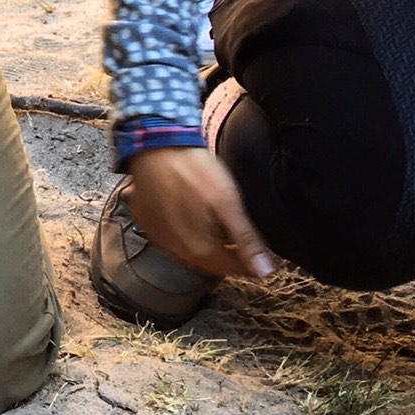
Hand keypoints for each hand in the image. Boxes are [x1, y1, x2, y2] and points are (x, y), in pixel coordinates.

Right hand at [127, 147, 277, 280]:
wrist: (155, 144)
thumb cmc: (192, 168)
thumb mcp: (227, 200)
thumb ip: (245, 238)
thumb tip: (265, 270)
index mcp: (197, 249)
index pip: (232, 268)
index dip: (252, 264)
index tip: (268, 260)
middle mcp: (174, 250)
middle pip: (211, 263)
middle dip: (230, 256)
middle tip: (245, 244)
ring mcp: (157, 238)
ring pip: (190, 254)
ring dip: (208, 248)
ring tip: (220, 230)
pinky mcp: (147, 224)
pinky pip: (171, 241)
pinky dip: (187, 237)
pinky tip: (193, 222)